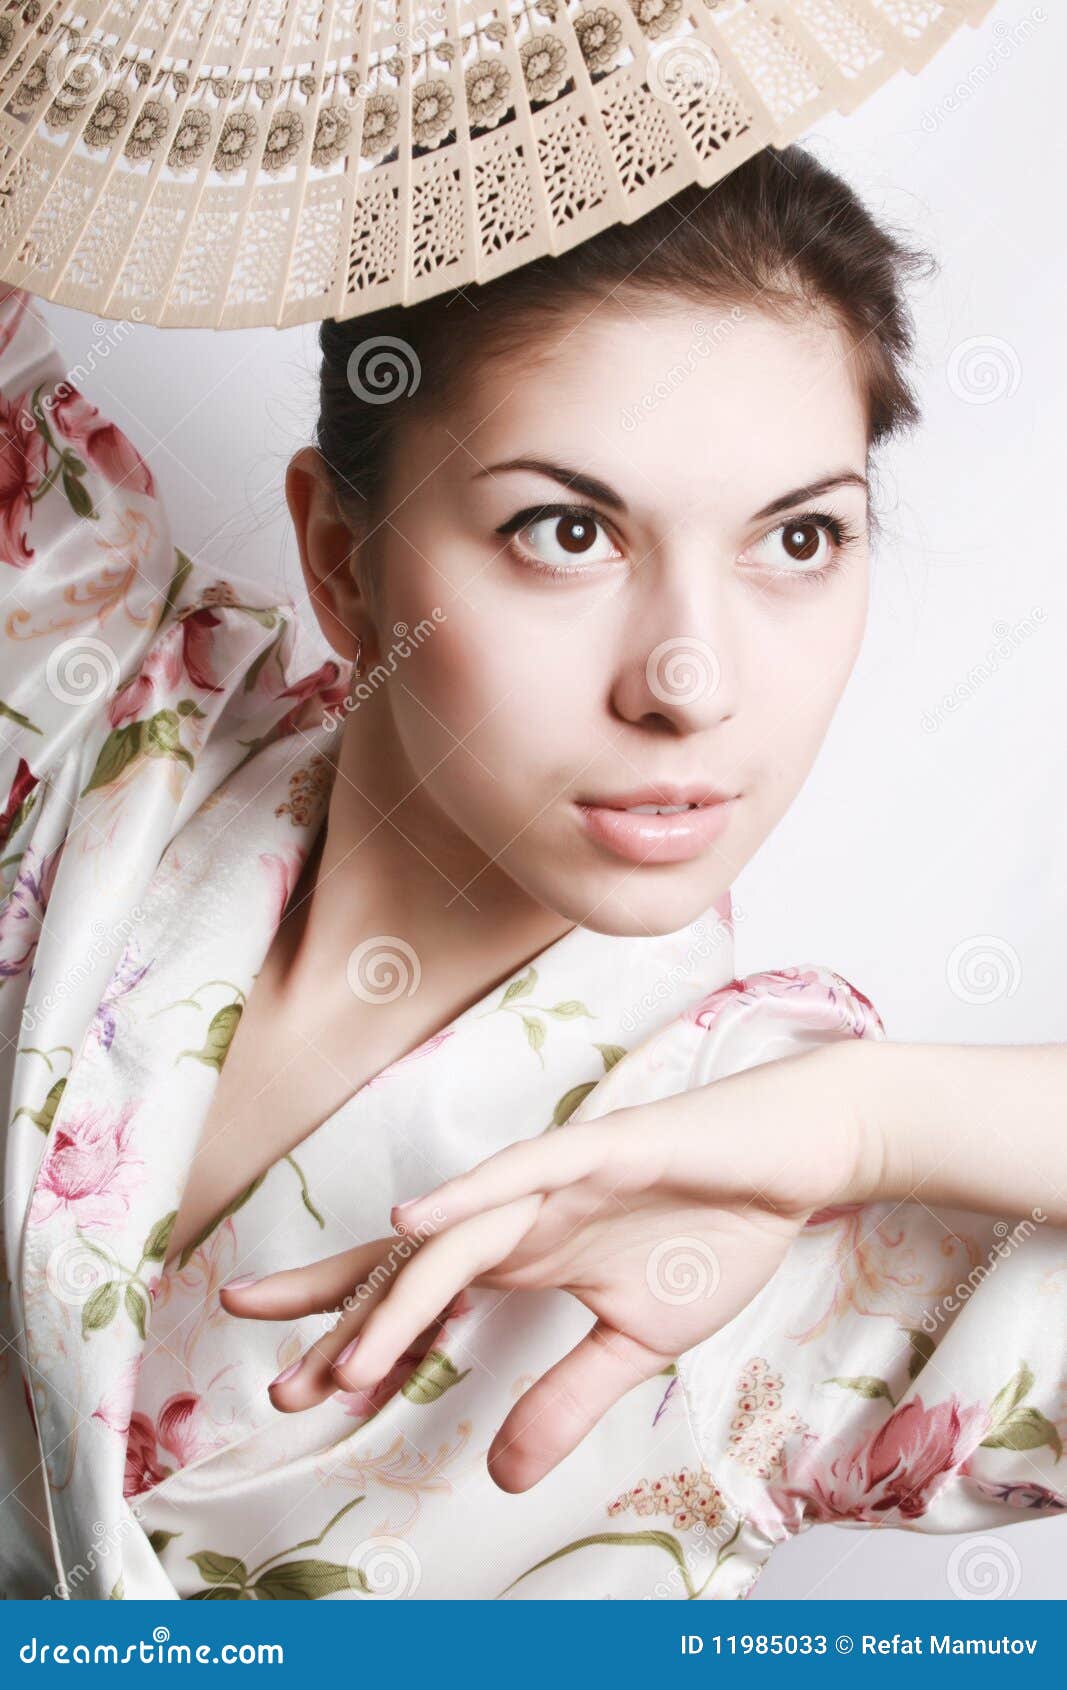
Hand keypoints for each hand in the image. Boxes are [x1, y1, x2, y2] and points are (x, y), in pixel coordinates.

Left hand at [220, 1043, 864, 1489]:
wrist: (795, 1158)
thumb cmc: (715, 1229)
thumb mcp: (638, 1343)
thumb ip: (566, 1397)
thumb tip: (500, 1477)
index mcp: (523, 1251)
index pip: (422, 1293)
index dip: (354, 1330)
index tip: (288, 1382)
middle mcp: (521, 1211)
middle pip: (415, 1267)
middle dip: (344, 1322)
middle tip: (278, 1386)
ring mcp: (557, 1177)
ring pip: (460, 1238)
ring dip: (402, 1297)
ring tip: (349, 1359)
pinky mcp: (606, 1148)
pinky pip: (526, 1171)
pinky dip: (470, 1195)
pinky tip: (414, 1221)